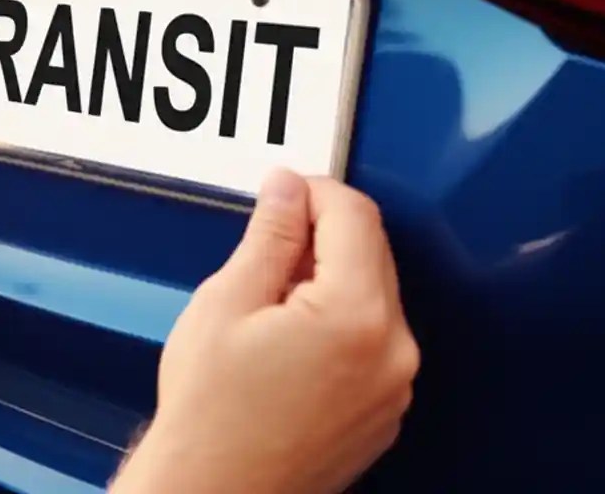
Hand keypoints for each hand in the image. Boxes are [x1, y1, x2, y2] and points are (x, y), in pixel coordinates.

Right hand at [112, 170, 419, 493]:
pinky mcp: (384, 412)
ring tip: (269, 304)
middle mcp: (394, 352)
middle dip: (322, 235)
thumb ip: (269, 236)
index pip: (356, 216)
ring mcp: (394, 388)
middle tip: (266, 247)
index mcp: (357, 316)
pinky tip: (288, 342)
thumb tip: (288, 189)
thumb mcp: (226, 303)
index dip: (314, 192)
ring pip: (374, 297)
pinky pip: (374, 342)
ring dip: (330, 279)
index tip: (282, 192)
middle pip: (373, 252)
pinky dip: (340, 324)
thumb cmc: (210, 414)